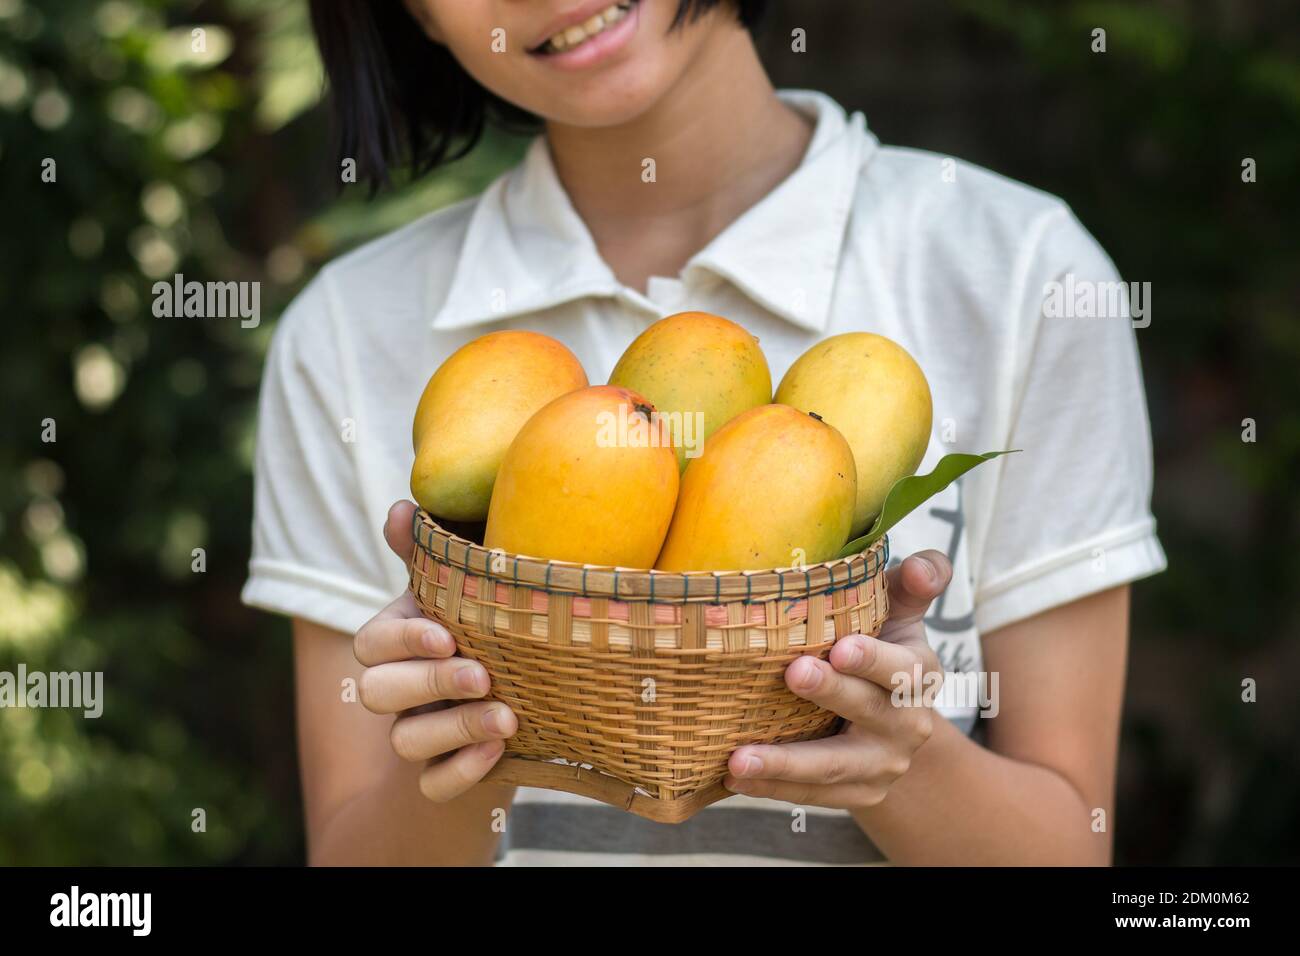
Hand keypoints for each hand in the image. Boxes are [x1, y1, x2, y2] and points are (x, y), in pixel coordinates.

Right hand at [353, 500, 516, 802]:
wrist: (519, 714)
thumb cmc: (490, 635)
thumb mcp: (464, 594)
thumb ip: (433, 555)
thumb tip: (401, 508)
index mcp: (401, 642)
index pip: (372, 642)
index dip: (401, 639)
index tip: (445, 634)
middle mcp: (401, 690)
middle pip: (378, 692)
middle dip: (428, 682)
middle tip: (483, 676)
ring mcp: (419, 735)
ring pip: (404, 741)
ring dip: (453, 728)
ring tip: (506, 718)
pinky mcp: (444, 778)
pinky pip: (432, 786)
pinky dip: (462, 772)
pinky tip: (500, 752)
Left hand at [723, 550, 951, 808]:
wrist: (892, 724)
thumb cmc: (881, 646)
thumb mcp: (898, 612)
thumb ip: (911, 582)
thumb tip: (925, 568)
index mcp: (919, 673)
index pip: (902, 668)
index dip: (873, 660)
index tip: (840, 647)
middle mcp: (909, 723)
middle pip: (871, 712)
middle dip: (832, 695)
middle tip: (791, 674)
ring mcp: (884, 764)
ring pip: (836, 767)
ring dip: (787, 764)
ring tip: (739, 759)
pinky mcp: (859, 793)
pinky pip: (815, 796)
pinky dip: (775, 789)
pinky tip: (735, 778)